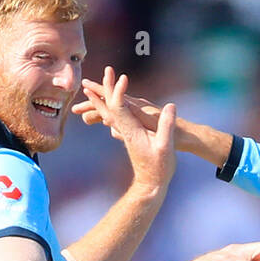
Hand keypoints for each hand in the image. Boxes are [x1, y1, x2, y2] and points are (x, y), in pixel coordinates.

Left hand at [74, 67, 173, 195]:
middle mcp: (124, 130)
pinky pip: (112, 119)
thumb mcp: (166, 147)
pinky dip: (105, 109)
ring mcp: (124, 134)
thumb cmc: (159, 168)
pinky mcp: (127, 136)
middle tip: (95, 75)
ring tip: (88, 87)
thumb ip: (167, 126)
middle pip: (108, 107)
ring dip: (99, 98)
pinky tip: (102, 107)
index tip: (122, 77)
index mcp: (132, 131)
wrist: (150, 185)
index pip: (120, 107)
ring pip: (107, 113)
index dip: (119, 91)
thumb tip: (171, 106)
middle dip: (101, 90)